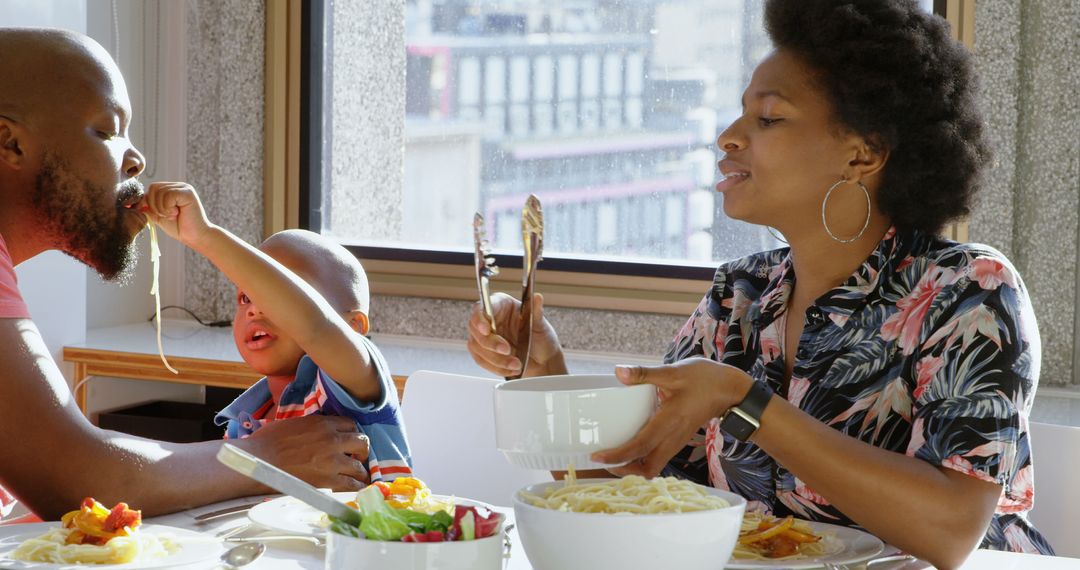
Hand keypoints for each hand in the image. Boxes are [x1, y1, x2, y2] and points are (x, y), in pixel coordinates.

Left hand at [137, 182, 212, 246]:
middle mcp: (178, 186)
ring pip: (160, 191)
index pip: (152, 189)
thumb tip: (134, 203)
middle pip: (154, 188)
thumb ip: (148, 207)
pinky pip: (168, 195)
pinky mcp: (187, 193)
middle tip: (165, 216)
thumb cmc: (179, 228)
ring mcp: (184, 188)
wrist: (195, 237)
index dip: (145, 200)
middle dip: (153, 205)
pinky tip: (176, 213)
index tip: (144, 211)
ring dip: (161, 208)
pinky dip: (167, 207)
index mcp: (172, 190)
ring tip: (171, 215)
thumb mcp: (159, 216)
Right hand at [239, 415, 370, 489]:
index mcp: (323, 423)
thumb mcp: (296, 422)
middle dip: (361, 449)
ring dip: (359, 469)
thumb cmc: (269, 440)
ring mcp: (332, 461)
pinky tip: (355, 487)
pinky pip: (351, 484)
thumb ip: (314, 425)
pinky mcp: (328, 480)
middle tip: (357, 456)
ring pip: (359, 465)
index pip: (351, 424)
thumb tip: (321, 430)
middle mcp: (332, 440)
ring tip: (358, 474)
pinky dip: (356, 486)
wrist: (259, 460)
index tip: (349, 440)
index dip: (352, 433)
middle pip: (362, 442)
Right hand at [467, 292, 563, 376]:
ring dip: (496, 359)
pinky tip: (510, 368)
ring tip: (516, 364)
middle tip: (507, 350)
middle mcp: (490, 319)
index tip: (487, 329)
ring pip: (478, 348)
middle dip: (491, 343)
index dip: (480, 319)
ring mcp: (485, 337)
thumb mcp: (541, 324)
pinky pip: (482, 361)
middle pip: (476, 329)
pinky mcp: (484, 353)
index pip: (482, 308)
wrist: (543, 360)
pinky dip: (496, 367)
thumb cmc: (541, 338)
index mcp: (501, 305)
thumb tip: (537, 297)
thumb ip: (536, 312)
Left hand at [590, 358, 753, 477]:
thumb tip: (618, 372)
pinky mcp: (679, 440)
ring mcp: (677, 442)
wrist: (732, 391)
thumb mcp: (673, 372)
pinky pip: (658, 458)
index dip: (618, 456)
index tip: (597, 457)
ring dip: (633, 467)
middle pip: (646, 468)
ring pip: (653, 466)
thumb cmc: (705, 379)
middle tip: (603, 459)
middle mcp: (672, 438)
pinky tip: (631, 445)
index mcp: (668, 423)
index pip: (640, 447)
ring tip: (612, 456)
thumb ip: (645, 374)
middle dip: (623, 470)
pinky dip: (643, 459)